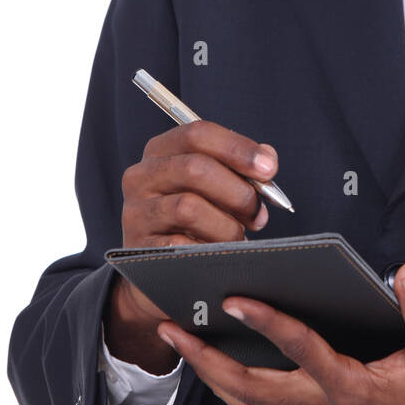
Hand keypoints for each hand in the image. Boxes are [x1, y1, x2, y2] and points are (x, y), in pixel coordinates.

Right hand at [104, 120, 278, 369]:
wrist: (163, 270)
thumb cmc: (198, 219)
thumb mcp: (215, 187)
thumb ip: (240, 168)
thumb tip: (267, 159)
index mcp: (161, 151)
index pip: (198, 134)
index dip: (238, 148)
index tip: (269, 169)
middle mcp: (141, 176)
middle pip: (195, 168)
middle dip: (238, 192)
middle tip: (258, 214)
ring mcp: (135, 213)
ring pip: (189, 208)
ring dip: (226, 226)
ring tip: (238, 237)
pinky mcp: (138, 249)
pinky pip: (179, 245)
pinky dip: (207, 249)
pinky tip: (218, 254)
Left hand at [156, 262, 404, 404]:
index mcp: (350, 386)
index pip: (299, 349)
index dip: (266, 322)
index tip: (234, 298)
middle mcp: (322, 403)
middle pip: (249, 386)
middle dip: (206, 359)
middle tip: (173, 327)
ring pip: (246, 400)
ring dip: (209, 374)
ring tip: (182, 342)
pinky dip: (230, 385)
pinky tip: (218, 362)